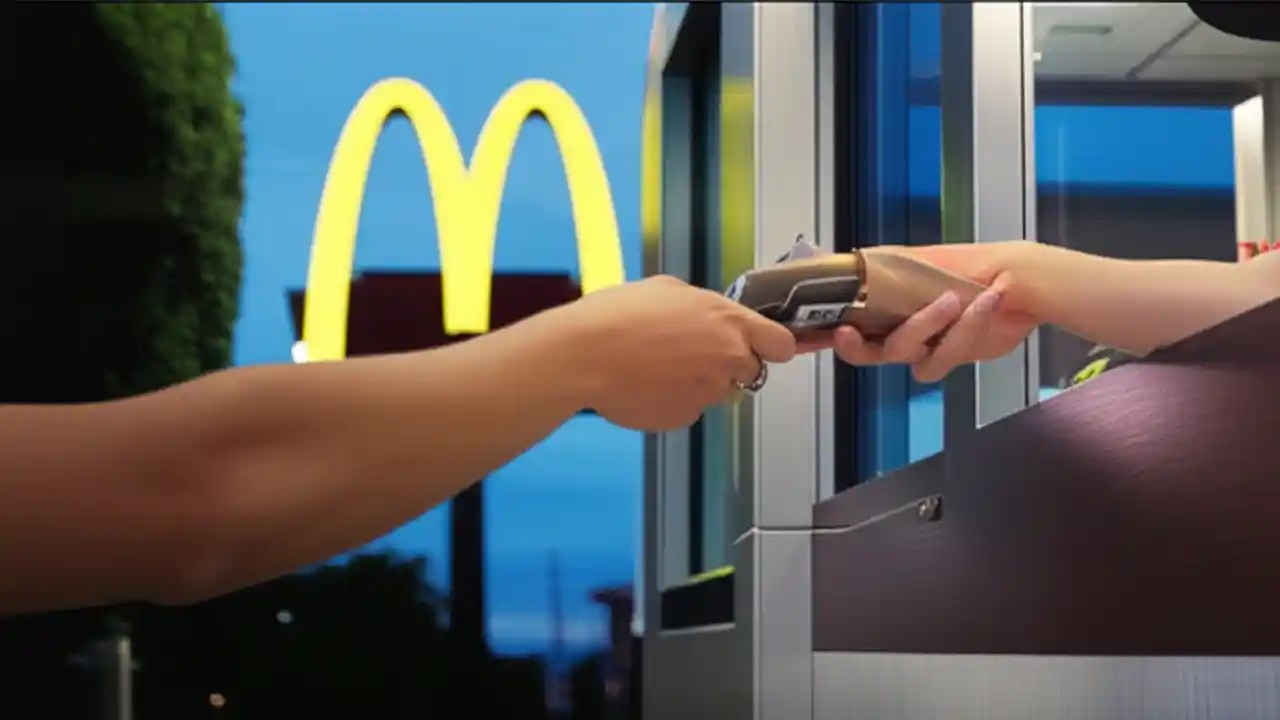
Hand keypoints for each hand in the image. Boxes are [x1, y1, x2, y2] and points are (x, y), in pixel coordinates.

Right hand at [560, 275, 796, 430]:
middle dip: (731, 365)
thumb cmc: (619, 315)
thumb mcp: (667, 289)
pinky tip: (646, 384)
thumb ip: (702, 305)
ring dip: (698, 382)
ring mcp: (707, 393)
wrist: (584, 356)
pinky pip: (689, 409)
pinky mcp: (684, 417)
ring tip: (658, 367)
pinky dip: (674, 400)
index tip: (761, 346)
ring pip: (717, 391)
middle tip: (695, 354)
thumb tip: (708, 316)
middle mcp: (727, 359)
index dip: (771, 346)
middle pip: (752, 372)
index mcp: (728, 321)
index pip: (781, 344)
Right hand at [810, 242, 1040, 381]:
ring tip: (951, 300)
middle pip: (861, 349)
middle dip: (855, 344)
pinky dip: (958, 335)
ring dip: (923, 325)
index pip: (842, 317)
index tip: (828, 327)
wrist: (1019, 283)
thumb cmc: (971, 265)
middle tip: (851, 334)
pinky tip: (981, 307)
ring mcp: (918, 343)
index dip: (827, 328)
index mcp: (880, 297)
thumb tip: (827, 261)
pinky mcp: (942, 358)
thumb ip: (873, 266)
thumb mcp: (918, 259)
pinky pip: (935, 362)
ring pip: (899, 352)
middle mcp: (894, 323)